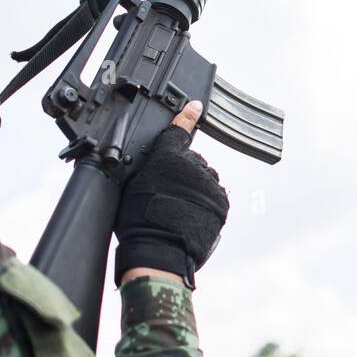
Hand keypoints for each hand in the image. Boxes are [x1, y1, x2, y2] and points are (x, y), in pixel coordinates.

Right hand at [114, 101, 229, 286]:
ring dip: (197, 187)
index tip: (197, 106)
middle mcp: (194, 166)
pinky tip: (191, 214)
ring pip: (205, 179)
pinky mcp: (221, 202)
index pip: (179, 130)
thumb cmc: (138, 220)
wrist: (160, 250)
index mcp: (169, 157)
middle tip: (168, 193)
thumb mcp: (134, 184)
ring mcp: (210, 184)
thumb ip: (152, 166)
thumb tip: (156, 163)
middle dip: (184, 172)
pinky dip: (206, 202)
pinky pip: (214, 196)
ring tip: (179, 208)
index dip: (186, 118)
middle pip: (192, 161)